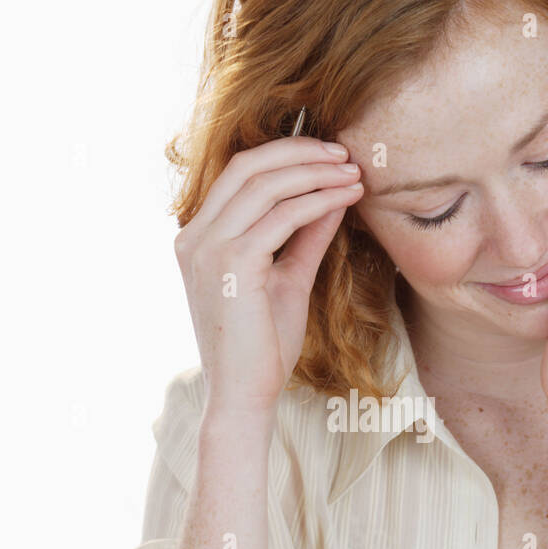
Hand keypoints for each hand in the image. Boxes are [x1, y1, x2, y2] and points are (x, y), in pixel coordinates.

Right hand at [174, 136, 362, 418]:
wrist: (244, 396)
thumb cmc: (262, 346)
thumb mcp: (287, 278)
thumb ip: (304, 236)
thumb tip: (332, 194)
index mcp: (198, 237)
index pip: (239, 173)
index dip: (286, 154)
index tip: (330, 155)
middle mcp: (194, 237)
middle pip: (248, 166)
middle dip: (301, 152)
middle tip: (346, 154)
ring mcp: (207, 249)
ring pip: (265, 184)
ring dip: (315, 173)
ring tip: (354, 174)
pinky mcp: (231, 264)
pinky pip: (281, 216)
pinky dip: (318, 201)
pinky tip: (346, 199)